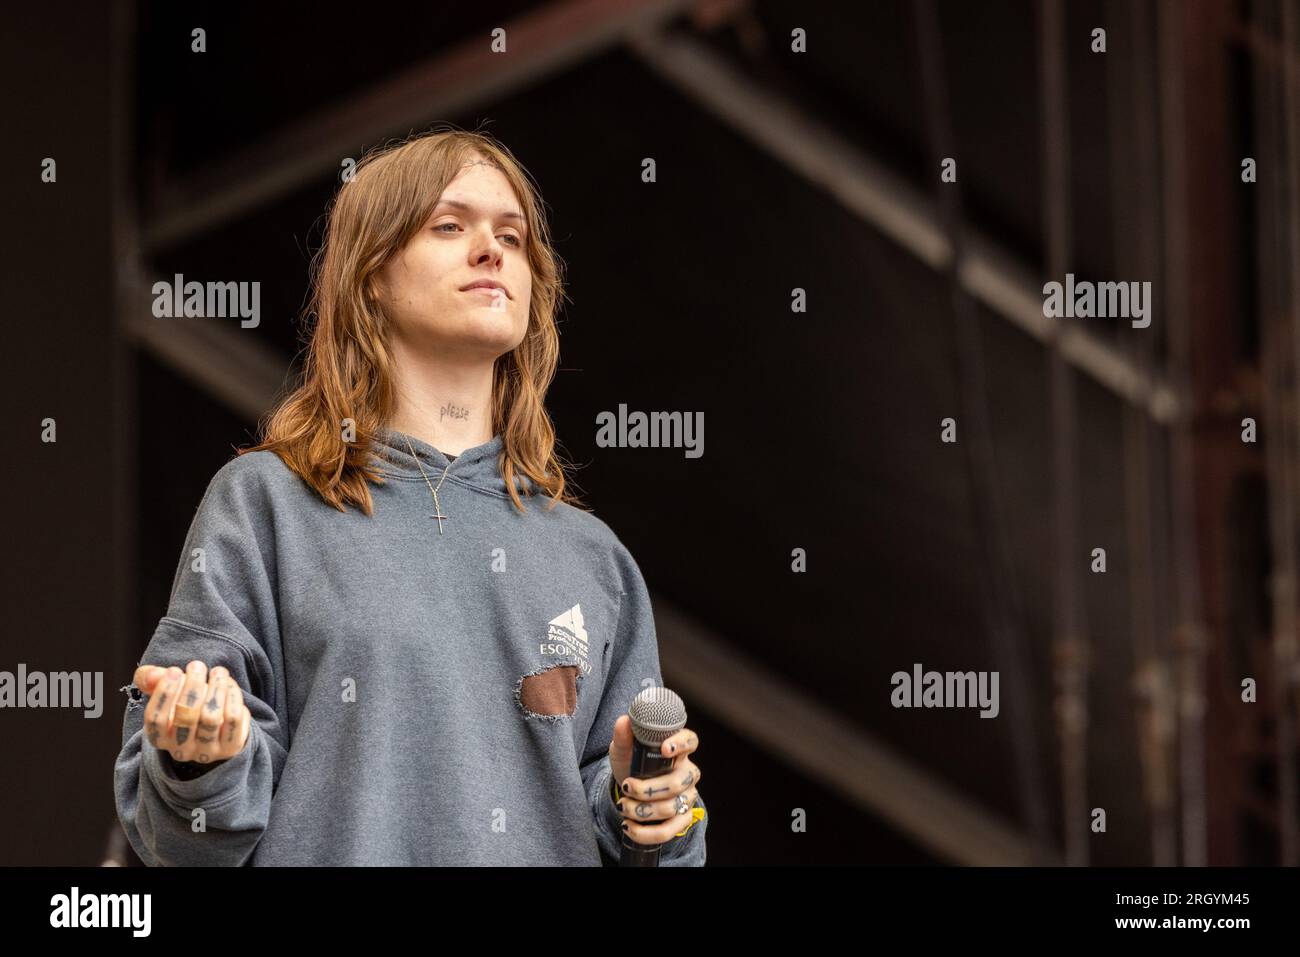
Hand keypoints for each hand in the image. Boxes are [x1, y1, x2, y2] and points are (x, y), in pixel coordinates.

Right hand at [134, 660, 250, 764]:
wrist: (218, 728)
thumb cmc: (186, 704)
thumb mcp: (167, 691)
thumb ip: (151, 679)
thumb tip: (153, 674)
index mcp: (160, 738)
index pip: (156, 720)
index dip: (164, 693)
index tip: (174, 670)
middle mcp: (182, 749)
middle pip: (186, 718)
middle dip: (192, 686)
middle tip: (197, 666)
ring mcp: (207, 751)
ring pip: (211, 718)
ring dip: (215, 689)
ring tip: (217, 671)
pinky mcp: (231, 747)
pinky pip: (233, 719)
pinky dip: (232, 697)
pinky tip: (228, 683)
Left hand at [608, 716, 701, 843]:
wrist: (628, 789)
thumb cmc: (631, 762)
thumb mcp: (623, 749)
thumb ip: (624, 736)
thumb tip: (624, 720)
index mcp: (677, 751)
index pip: (691, 741)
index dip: (681, 743)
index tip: (663, 748)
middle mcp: (687, 773)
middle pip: (677, 782)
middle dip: (648, 789)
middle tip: (626, 786)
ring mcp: (687, 797)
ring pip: (671, 808)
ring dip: (642, 810)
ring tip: (622, 806)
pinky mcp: (682, 818)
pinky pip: (670, 830)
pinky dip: (646, 832)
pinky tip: (629, 826)